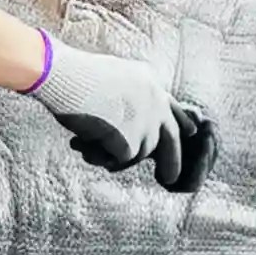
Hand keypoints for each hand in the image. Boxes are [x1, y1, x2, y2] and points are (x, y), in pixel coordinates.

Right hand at [27, 31, 196, 185]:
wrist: (65, 76)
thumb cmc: (76, 75)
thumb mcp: (114, 77)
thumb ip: (130, 96)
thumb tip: (132, 128)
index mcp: (150, 82)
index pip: (172, 107)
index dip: (181, 123)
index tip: (189, 133)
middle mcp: (155, 102)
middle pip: (170, 140)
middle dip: (171, 162)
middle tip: (170, 179)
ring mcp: (146, 123)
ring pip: (139, 153)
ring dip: (114, 155)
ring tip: (86, 146)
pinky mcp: (131, 141)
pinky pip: (119, 161)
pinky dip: (100, 158)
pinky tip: (82, 146)